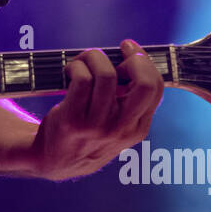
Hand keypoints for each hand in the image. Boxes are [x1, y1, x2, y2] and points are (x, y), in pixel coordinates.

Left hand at [27, 40, 163, 180]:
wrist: (55, 160)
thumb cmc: (89, 134)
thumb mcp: (119, 128)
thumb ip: (131, 103)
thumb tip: (135, 58)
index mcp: (138, 129)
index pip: (155, 88)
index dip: (145, 62)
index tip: (130, 51)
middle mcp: (121, 128)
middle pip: (144, 83)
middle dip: (133, 59)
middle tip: (116, 54)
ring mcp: (97, 126)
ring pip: (106, 75)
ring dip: (94, 57)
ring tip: (84, 61)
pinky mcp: (73, 119)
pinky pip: (82, 80)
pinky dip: (76, 66)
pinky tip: (71, 71)